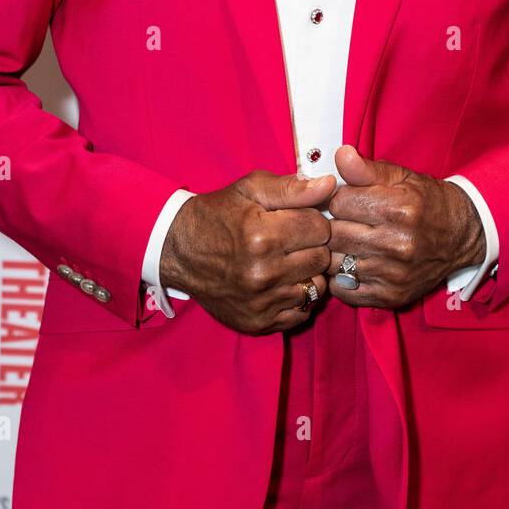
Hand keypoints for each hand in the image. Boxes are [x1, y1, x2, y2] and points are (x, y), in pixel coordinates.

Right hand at [158, 171, 334, 334]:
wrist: (178, 251)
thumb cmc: (217, 214)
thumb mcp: (250, 189)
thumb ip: (292, 188)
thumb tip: (329, 185)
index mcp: (263, 235)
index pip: (321, 228)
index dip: (313, 219)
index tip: (297, 218)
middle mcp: (264, 273)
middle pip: (322, 259)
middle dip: (313, 245)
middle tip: (293, 240)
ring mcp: (261, 302)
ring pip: (316, 287)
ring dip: (308, 273)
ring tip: (287, 261)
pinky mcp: (258, 322)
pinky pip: (302, 313)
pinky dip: (297, 298)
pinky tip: (281, 282)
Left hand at [327, 146, 485, 309]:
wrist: (462, 235)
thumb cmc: (427, 202)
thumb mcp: (401, 177)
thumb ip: (367, 169)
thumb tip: (340, 154)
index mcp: (398, 209)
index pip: (338, 202)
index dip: (338, 198)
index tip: (348, 200)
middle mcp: (396, 244)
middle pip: (334, 234)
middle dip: (333, 224)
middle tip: (344, 221)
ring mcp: (393, 273)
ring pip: (334, 262)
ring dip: (335, 252)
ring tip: (348, 241)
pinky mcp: (391, 296)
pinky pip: (345, 290)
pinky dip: (341, 278)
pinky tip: (352, 264)